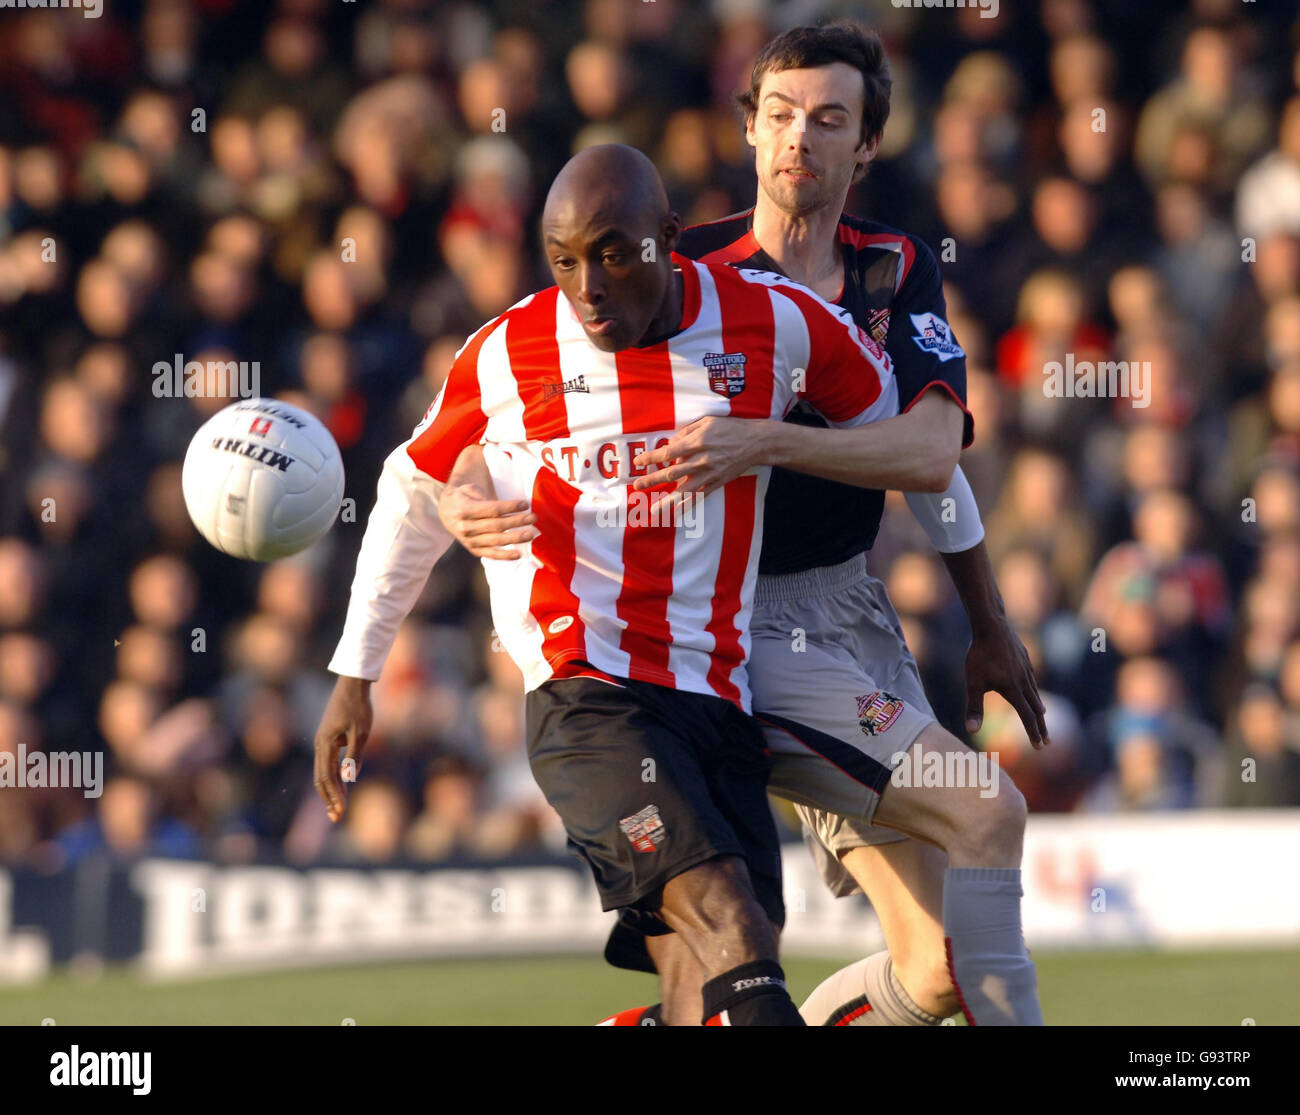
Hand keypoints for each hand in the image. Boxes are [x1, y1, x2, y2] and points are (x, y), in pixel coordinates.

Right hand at [313, 675, 373, 821]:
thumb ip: (355, 756)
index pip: (326, 777)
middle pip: (321, 779)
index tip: (341, 811)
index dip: (333, 796)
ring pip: (323, 772)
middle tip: (336, 818)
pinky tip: (342, 787)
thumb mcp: (361, 732)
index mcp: (325, 744)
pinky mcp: (328, 738)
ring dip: (330, 790)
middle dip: (329, 799)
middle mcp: (320, 745)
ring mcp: (322, 742)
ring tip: (337, 808)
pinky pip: (328, 763)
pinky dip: (333, 777)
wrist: (352, 685)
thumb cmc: (358, 707)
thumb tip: (349, 779)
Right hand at [441, 483, 536, 559]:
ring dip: (515, 538)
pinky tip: (518, 554)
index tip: (525, 504)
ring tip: (530, 534)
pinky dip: (504, 556)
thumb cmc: (463, 497)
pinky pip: (490, 554)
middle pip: (496, 525)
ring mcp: (469, 540)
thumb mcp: (470, 489)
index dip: (510, 507)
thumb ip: (485, 496)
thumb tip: (507, 505)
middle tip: (533, 518)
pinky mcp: (473, 549)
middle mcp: (466, 527)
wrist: (446, 511)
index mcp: (464, 509)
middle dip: (517, 521)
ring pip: (495, 541)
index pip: (492, 509)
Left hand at [631, 416, 770, 503]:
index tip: (638, 463)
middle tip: (637, 486)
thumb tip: (671, 444)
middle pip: (672, 474)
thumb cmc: (730, 428)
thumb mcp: (707, 422)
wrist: (755, 443)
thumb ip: (687, 432)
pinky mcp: (717, 483)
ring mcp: (710, 474)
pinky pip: (700, 497)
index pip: (668, 453)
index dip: (651, 458)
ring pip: (684, 491)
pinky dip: (687, 506)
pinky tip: (676, 513)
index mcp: (698, 443)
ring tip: (653, 510)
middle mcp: (702, 461)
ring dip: (667, 501)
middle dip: (652, 480)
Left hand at [964, 621, 1049, 748]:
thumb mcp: (973, 683)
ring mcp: (1026, 669)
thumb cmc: (979, 654)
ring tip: (1043, 717)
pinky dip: (1034, 690)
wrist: (991, 625)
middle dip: (1041, 727)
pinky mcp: (1024, 659)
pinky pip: (1032, 679)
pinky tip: (1031, 690)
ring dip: (1039, 709)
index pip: (1027, 717)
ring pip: (1035, 693)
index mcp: (1014, 689)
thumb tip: (971, 731)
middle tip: (1047, 741)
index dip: (1033, 733)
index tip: (1039, 746)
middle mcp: (1024, 681)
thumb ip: (974, 708)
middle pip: (1036, 709)